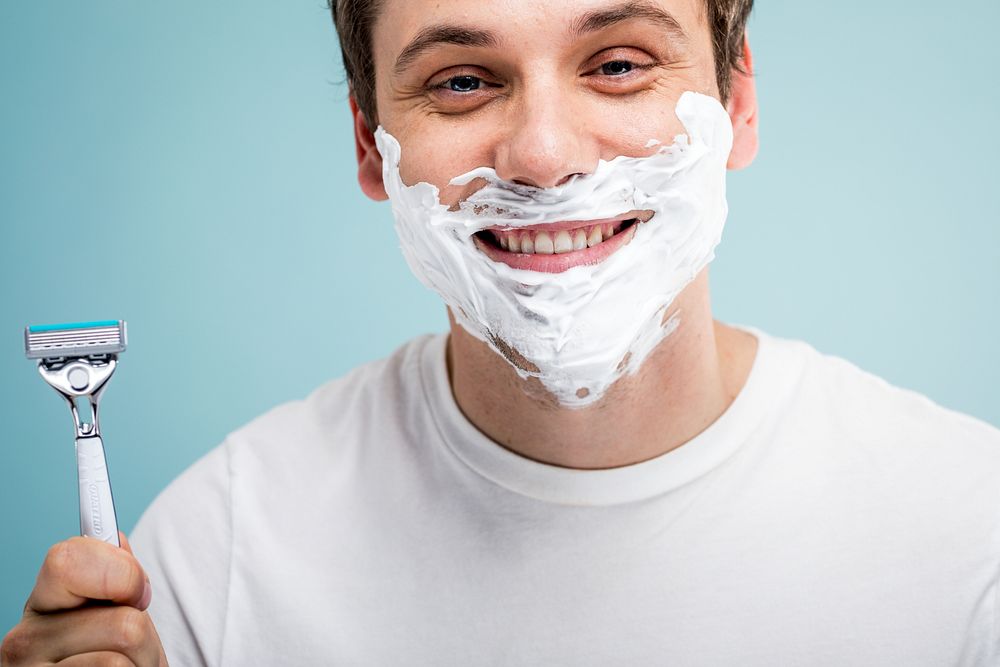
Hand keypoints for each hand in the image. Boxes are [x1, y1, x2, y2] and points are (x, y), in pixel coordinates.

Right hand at [1, 532, 167, 665]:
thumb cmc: (116, 651)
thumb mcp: (117, 608)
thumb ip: (115, 574)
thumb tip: (115, 540)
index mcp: (43, 604)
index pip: (67, 560)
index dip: (121, 572)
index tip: (138, 594)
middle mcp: (24, 640)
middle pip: (122, 622)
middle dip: (143, 633)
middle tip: (131, 647)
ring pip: (123, 654)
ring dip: (141, 662)